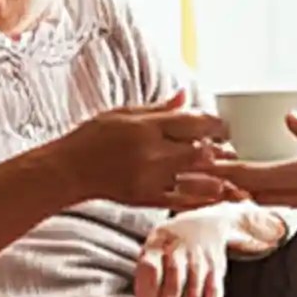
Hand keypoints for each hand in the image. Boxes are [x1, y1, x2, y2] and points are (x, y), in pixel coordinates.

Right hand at [68, 91, 228, 208]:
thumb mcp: (123, 113)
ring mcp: (151, 178)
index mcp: (146, 127)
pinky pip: (183, 201)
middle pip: (201, 151)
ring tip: (226, 173)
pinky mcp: (148, 198)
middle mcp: (151, 153)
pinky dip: (202, 198)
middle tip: (227, 149)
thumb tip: (185, 96)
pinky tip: (214, 195)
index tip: (222, 127)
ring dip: (216, 176)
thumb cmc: (93, 138)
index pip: (193, 122)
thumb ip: (159, 108)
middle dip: (220, 150)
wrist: (68, 170)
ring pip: (197, 179)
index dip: (215, 125)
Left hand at [135, 205, 240, 296]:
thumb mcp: (152, 249)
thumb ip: (146, 282)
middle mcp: (180, 253)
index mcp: (157, 245)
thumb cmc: (170, 245)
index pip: (151, 267)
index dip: (149, 289)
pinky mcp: (217, 272)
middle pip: (173, 287)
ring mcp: (201, 262)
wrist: (207, 222)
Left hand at [206, 111, 296, 218]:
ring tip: (222, 174)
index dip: (223, 171)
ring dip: (245, 188)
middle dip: (226, 182)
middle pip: (253, 192)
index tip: (199, 163)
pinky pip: (286, 199)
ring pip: (268, 197)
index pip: (253, 176)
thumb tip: (287, 117)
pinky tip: (262, 182)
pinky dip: (267, 191)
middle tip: (200, 167)